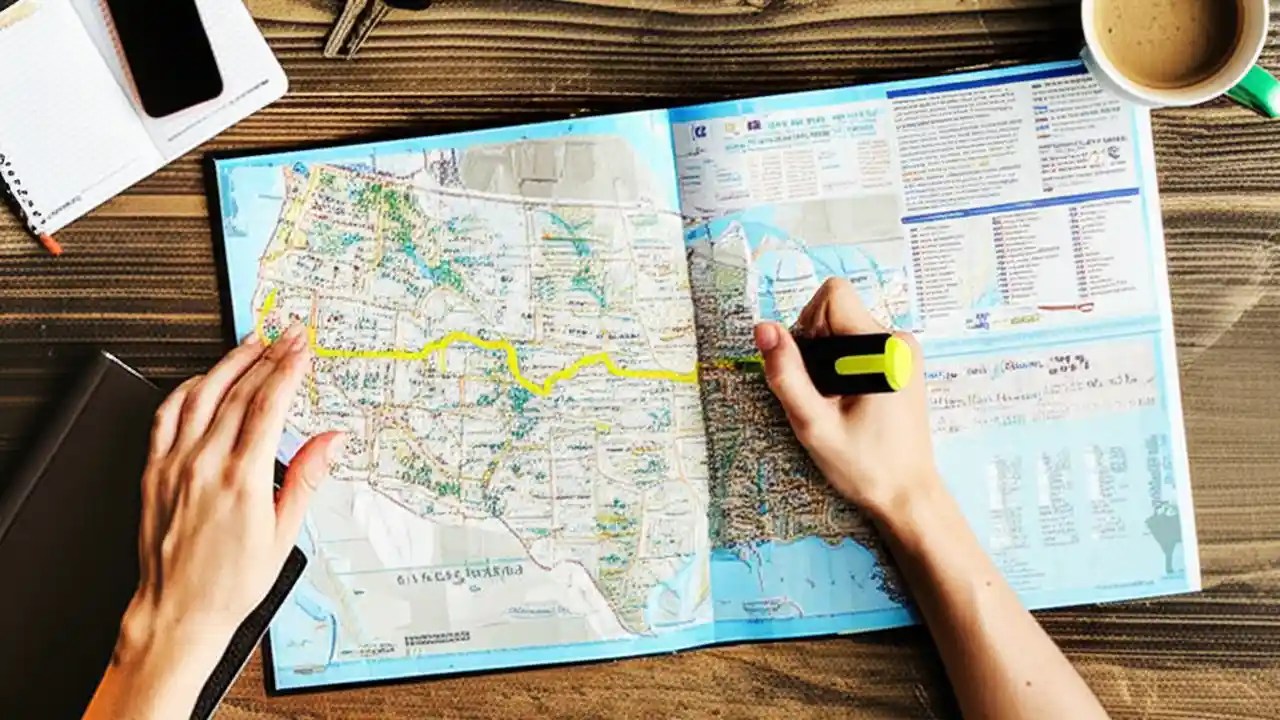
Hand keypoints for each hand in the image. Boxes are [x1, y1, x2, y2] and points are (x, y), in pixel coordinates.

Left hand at [87, 325, 342, 718]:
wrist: (178, 611)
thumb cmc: (231, 582)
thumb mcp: (284, 534)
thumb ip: (307, 477)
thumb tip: (332, 440)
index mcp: (241, 480)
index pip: (268, 406)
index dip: (288, 370)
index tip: (301, 348)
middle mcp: (204, 466)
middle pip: (239, 393)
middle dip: (267, 357)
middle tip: (286, 336)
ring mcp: (174, 466)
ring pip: (201, 395)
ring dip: (228, 363)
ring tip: (250, 344)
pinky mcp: (153, 472)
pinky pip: (166, 416)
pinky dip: (187, 390)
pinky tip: (203, 380)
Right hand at [753, 278, 937, 517]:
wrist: (907, 496)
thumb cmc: (865, 466)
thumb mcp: (814, 424)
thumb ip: (786, 374)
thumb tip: (762, 328)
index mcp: (884, 348)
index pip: (833, 295)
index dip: (808, 324)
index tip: (811, 368)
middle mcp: (900, 340)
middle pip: (836, 311)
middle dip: (816, 346)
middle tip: (821, 395)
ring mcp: (905, 351)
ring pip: (845, 327)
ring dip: (828, 359)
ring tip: (835, 403)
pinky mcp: (903, 362)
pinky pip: (859, 344)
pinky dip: (843, 365)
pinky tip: (848, 401)